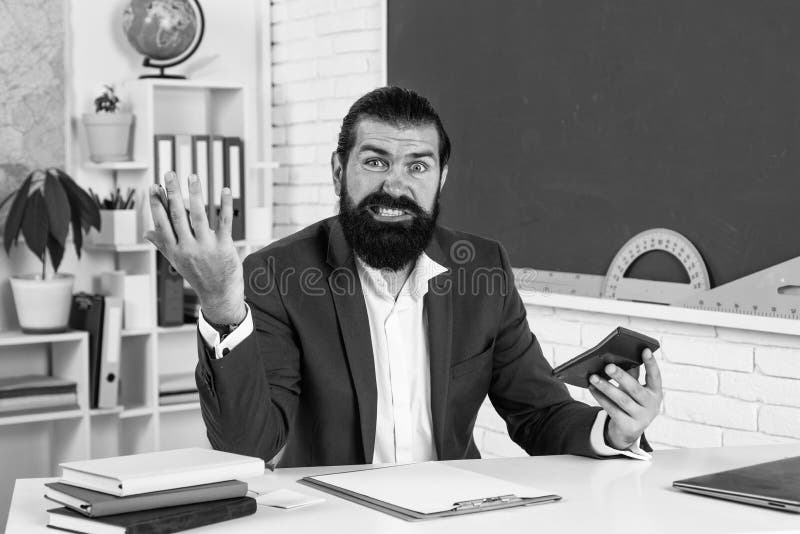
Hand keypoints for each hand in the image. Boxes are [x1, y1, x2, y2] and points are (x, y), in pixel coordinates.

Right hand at [144, 172, 245, 324]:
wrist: (219, 295)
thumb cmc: (197, 275)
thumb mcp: (176, 261)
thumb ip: (163, 244)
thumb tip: (146, 231)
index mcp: (174, 250)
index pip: (162, 223)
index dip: (157, 204)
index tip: (153, 186)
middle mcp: (188, 247)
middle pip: (178, 216)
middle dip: (172, 193)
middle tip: (169, 174)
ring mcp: (206, 246)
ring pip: (198, 216)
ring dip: (195, 194)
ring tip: (192, 176)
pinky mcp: (224, 246)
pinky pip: (224, 221)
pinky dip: (224, 205)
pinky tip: (224, 189)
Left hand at [588, 348, 662, 449]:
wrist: (629, 431)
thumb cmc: (631, 402)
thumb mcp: (633, 389)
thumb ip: (631, 375)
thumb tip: (617, 358)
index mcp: (655, 392)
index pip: (655, 376)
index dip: (651, 364)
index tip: (645, 350)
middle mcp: (652, 406)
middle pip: (635, 389)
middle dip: (621, 376)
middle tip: (607, 366)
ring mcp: (642, 418)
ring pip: (622, 400)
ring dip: (606, 387)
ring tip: (593, 377)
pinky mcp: (629, 426)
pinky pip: (612, 410)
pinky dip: (601, 398)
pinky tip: (592, 388)